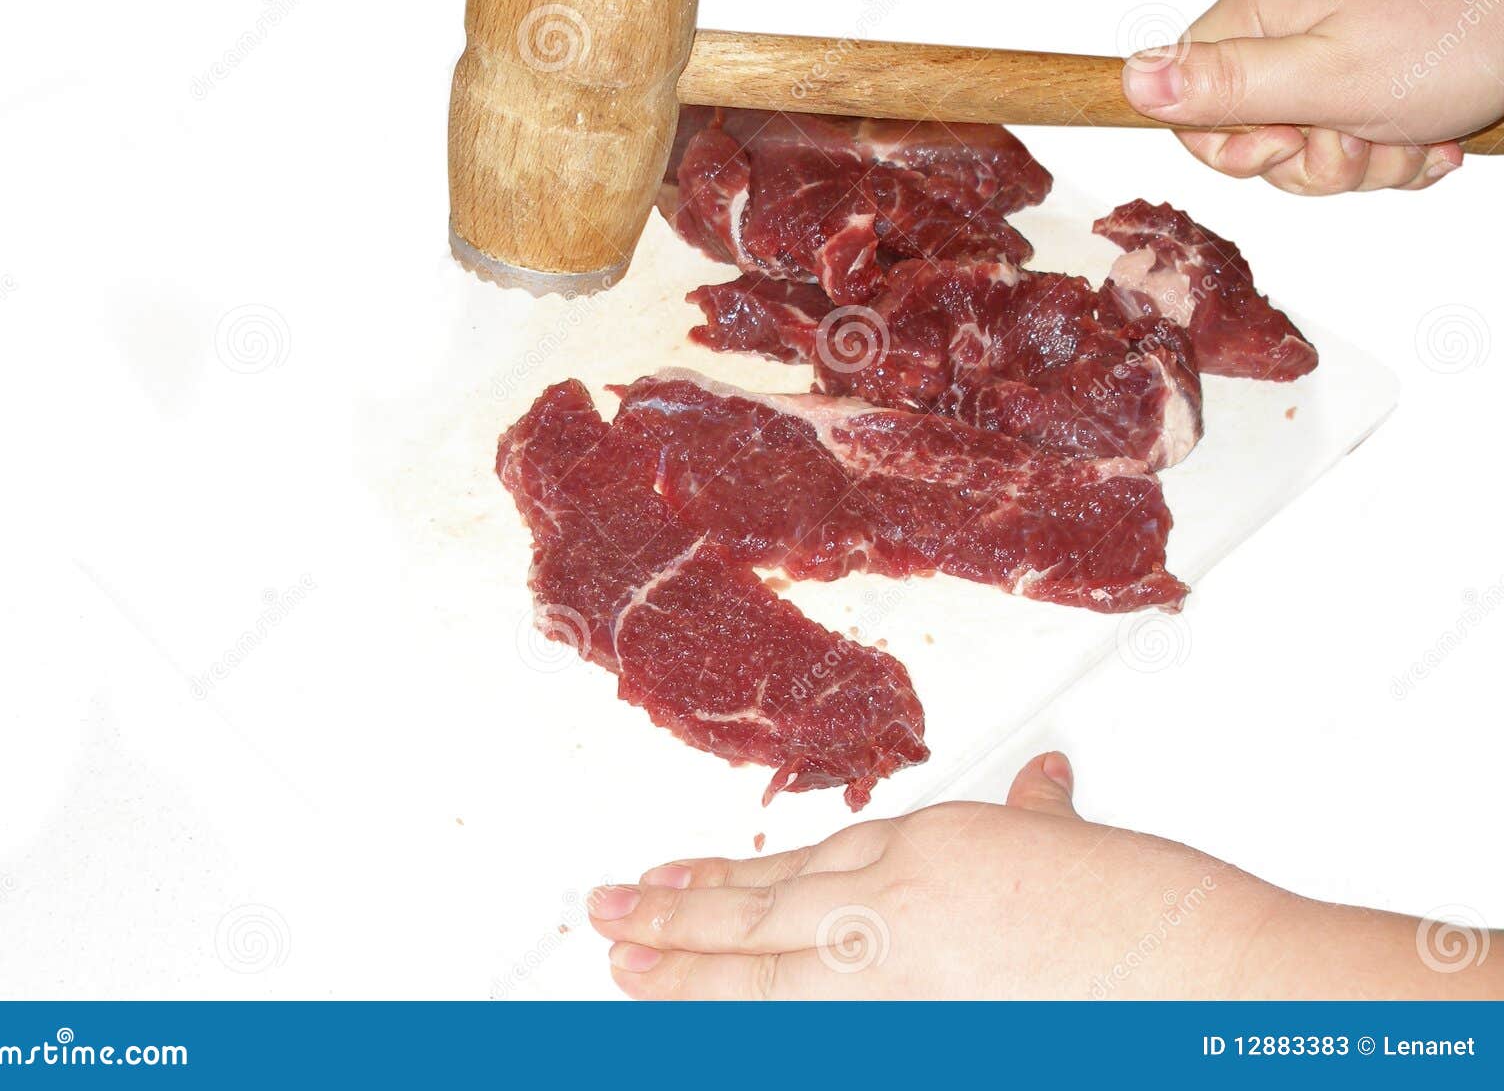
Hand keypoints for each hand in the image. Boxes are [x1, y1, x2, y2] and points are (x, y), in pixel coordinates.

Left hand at [588, 752, 1502, 997]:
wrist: (1201, 973)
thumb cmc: (1152, 911)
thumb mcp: (1076, 847)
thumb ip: (1039, 817)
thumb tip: (1042, 783)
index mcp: (926, 845)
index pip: (802, 865)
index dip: (733, 875)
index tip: (679, 878)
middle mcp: (892, 898)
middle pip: (760, 906)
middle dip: (677, 912)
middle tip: (606, 912)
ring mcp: (891, 966)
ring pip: (758, 964)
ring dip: (682, 965)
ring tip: (619, 964)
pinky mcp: (903, 1021)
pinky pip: (799, 1024)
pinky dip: (743, 1020)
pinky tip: (695, 1025)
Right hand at [1120, 0, 1503, 192]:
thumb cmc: (1452, 34)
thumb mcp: (1324, 76)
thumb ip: (1224, 85)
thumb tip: (1131, 80)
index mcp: (1259, 13)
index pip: (1188, 103)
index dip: (1231, 146)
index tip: (1284, 143)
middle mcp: (1288, 26)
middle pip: (1250, 135)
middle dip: (1310, 161)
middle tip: (1358, 138)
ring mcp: (1334, 48)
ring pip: (1308, 148)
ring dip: (1363, 163)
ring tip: (1409, 135)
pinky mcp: (1375, 72)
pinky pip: (1354, 140)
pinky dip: (1393, 153)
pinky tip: (1430, 137)